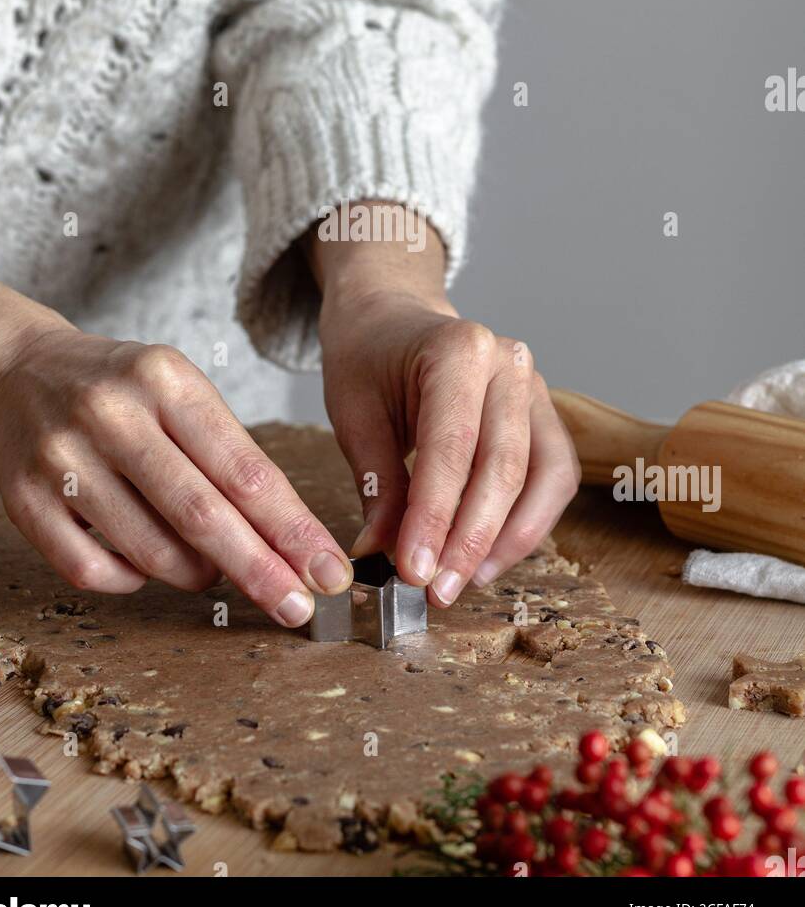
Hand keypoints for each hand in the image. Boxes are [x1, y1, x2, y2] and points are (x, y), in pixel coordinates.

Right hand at [0, 327, 352, 622]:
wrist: (21, 370)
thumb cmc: (121, 390)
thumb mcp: (182, 391)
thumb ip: (230, 457)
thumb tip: (286, 543)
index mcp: (166, 380)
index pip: (244, 469)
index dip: (291, 529)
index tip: (326, 569)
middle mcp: (112, 414)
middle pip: (201, 514)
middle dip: (259, 570)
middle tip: (297, 609)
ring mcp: (62, 458)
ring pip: (149, 551)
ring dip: (196, 575)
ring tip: (211, 571)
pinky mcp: (23, 500)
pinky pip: (91, 571)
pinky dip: (131, 581)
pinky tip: (145, 565)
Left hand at [308, 209, 580, 608]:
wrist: (392, 315)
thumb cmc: (368, 356)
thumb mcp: (353, 411)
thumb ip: (376, 483)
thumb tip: (383, 556)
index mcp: (458, 349)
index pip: (452, 446)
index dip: (435, 516)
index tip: (413, 570)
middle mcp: (508, 365)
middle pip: (505, 467)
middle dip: (471, 539)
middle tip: (437, 590)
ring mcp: (535, 388)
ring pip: (543, 478)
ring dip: (508, 540)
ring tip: (465, 580)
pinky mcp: (544, 415)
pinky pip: (553, 478)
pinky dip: (527, 524)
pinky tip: (488, 557)